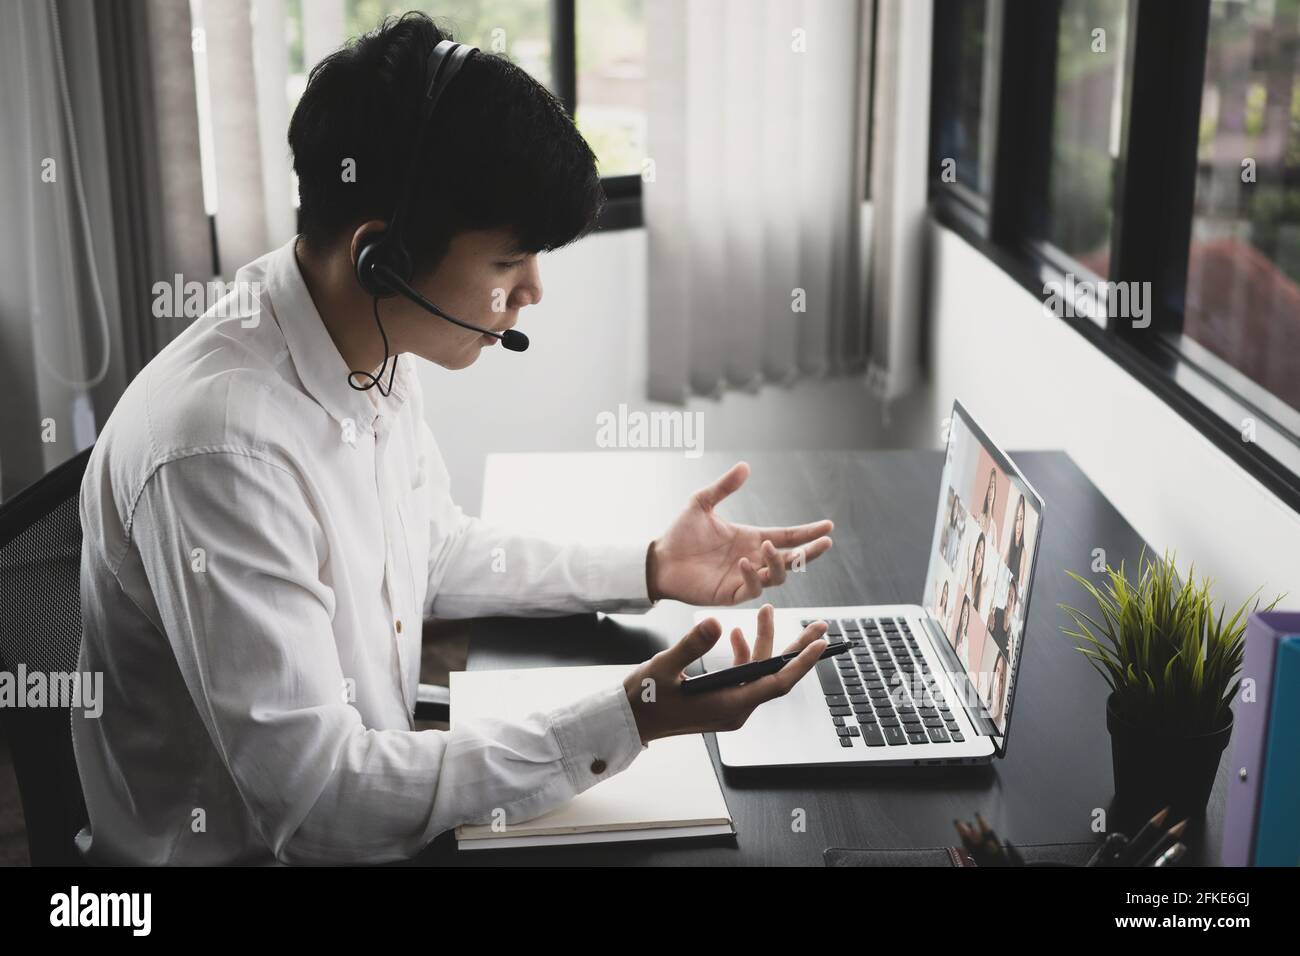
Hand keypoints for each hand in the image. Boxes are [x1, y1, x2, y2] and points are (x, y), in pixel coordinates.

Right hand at [622, 604, 827, 744]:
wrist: (629, 720)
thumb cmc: (644, 700)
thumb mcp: (665, 668)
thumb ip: (692, 645)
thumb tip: (716, 621)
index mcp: (729, 705)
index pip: (776, 683)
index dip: (801, 663)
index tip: (819, 644)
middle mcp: (736, 708)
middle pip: (776, 676)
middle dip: (797, 649)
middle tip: (820, 627)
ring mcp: (729, 705)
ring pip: (759, 672)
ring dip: (763, 642)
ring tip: (766, 612)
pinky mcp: (721, 699)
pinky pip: (742, 675)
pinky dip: (743, 653)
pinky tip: (734, 632)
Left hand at [646, 462, 832, 604]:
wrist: (658, 559)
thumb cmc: (680, 533)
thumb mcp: (702, 503)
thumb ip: (724, 487)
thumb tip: (745, 466)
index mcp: (750, 538)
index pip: (787, 536)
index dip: (808, 533)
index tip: (828, 526)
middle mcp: (753, 559)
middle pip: (792, 559)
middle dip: (810, 552)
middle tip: (824, 543)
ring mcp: (744, 578)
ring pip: (777, 575)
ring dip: (778, 562)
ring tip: (766, 545)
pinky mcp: (731, 594)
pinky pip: (751, 587)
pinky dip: (752, 575)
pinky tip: (743, 561)